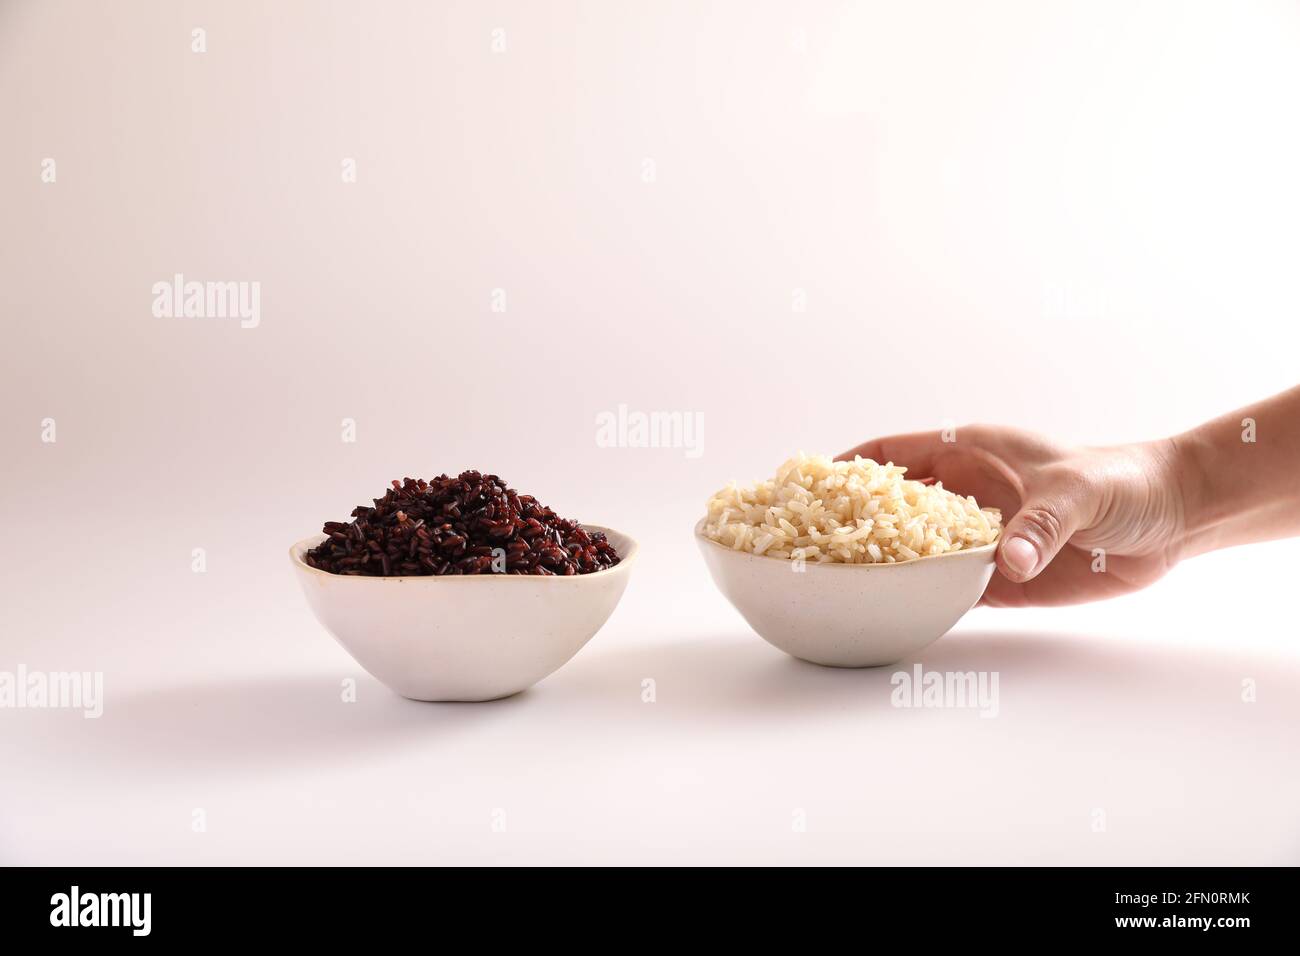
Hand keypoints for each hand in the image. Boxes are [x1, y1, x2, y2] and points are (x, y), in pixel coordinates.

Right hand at [837, 426, 1185, 605]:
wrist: (1173, 517)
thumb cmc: (1122, 480)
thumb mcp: (1079, 491)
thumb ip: (1042, 523)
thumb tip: (1010, 560)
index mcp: (969, 452)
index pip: (892, 454)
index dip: (849, 467)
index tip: (810, 486)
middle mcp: (963, 495)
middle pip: (891, 508)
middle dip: (851, 523)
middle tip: (808, 548)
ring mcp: (977, 539)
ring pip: (913, 554)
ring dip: (881, 569)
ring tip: (834, 589)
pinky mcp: (998, 580)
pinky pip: (946, 593)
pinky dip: (920, 604)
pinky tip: (891, 619)